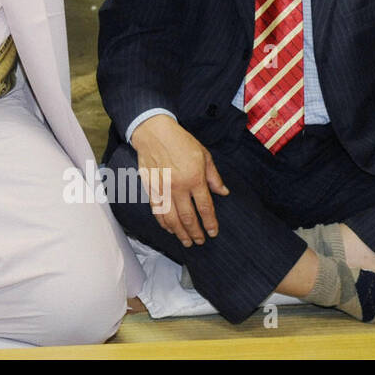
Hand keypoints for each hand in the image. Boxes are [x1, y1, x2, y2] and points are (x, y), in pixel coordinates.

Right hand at [132, 114, 228, 247]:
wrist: (153, 132)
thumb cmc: (180, 141)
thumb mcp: (204, 155)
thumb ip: (214, 176)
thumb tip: (223, 193)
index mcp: (194, 178)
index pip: (205, 207)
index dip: (210, 223)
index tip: (213, 233)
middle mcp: (178, 187)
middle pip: (188, 217)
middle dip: (195, 232)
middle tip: (200, 241)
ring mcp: (163, 189)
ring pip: (171, 218)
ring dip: (179, 233)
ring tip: (186, 242)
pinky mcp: (150, 188)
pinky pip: (157, 210)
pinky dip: (163, 223)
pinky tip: (169, 229)